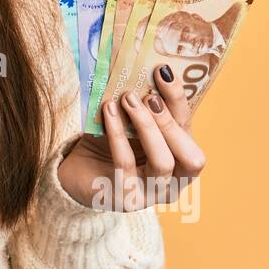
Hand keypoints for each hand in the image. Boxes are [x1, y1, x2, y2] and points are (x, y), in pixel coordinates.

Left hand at [57, 65, 206, 211]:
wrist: (78, 172)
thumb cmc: (110, 143)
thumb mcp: (130, 122)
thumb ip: (143, 105)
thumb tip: (143, 69)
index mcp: (182, 158)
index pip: (189, 128)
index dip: (179, 100)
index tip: (163, 72)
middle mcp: (175, 181)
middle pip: (190, 156)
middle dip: (170, 121)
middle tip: (148, 94)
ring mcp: (153, 194)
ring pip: (163, 162)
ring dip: (146, 126)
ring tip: (128, 99)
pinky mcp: (127, 200)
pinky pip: (126, 164)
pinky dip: (118, 134)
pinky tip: (109, 111)